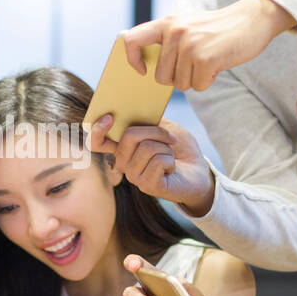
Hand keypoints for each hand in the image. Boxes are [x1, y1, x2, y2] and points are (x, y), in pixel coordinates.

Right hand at [89, 118, 213, 213]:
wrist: (198, 171)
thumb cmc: (180, 149)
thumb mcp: (165, 126)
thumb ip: (149, 120)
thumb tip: (136, 109)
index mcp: (123, 148)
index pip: (97, 142)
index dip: (98, 128)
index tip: (109, 117)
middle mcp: (124, 163)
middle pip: (129, 136)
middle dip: (156, 131)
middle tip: (170, 138)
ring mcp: (134, 176)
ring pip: (147, 147)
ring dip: (167, 148)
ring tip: (170, 157)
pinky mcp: (147, 186)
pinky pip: (158, 161)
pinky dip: (171, 160)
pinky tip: (171, 169)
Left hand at [120, 0, 295, 91]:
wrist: (253, 19)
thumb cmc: (218, 29)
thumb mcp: (187, 25)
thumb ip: (167, 40)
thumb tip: (146, 67)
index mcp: (166, 23)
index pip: (130, 40)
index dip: (132, 59)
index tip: (143, 69)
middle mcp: (174, 32)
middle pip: (161, 77)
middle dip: (179, 78)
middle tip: (196, 64)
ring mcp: (189, 45)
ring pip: (180, 84)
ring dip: (196, 79)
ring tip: (209, 60)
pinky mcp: (205, 58)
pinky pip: (197, 86)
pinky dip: (208, 81)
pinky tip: (217, 65)